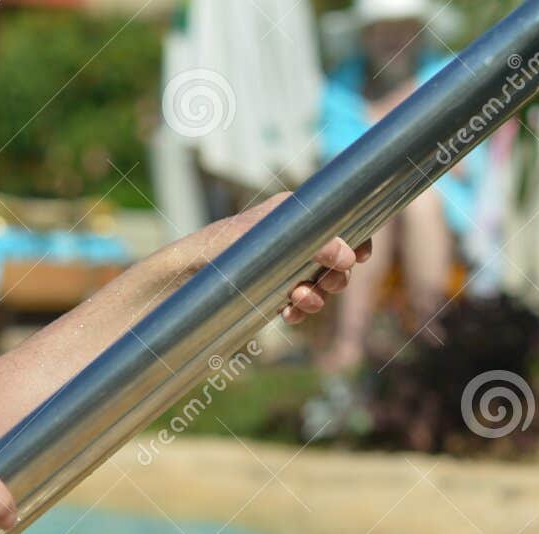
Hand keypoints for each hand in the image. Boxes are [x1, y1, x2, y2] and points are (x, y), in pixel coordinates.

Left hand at [172, 193, 372, 325]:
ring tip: (300, 300)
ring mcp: (281, 267)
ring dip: (318, 295)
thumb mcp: (268, 238)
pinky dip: (300, 309)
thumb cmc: (217, 246)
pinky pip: (298, 303)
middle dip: (337, 274)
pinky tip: (289, 314)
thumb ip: (312, 243)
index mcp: (292, 214)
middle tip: (328, 284)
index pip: (339, 221)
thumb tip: (349, 256)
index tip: (360, 257)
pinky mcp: (269, 292)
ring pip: (319, 283)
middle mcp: (290, 239)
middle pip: (335, 257)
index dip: (356, 238)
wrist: (178, 279)